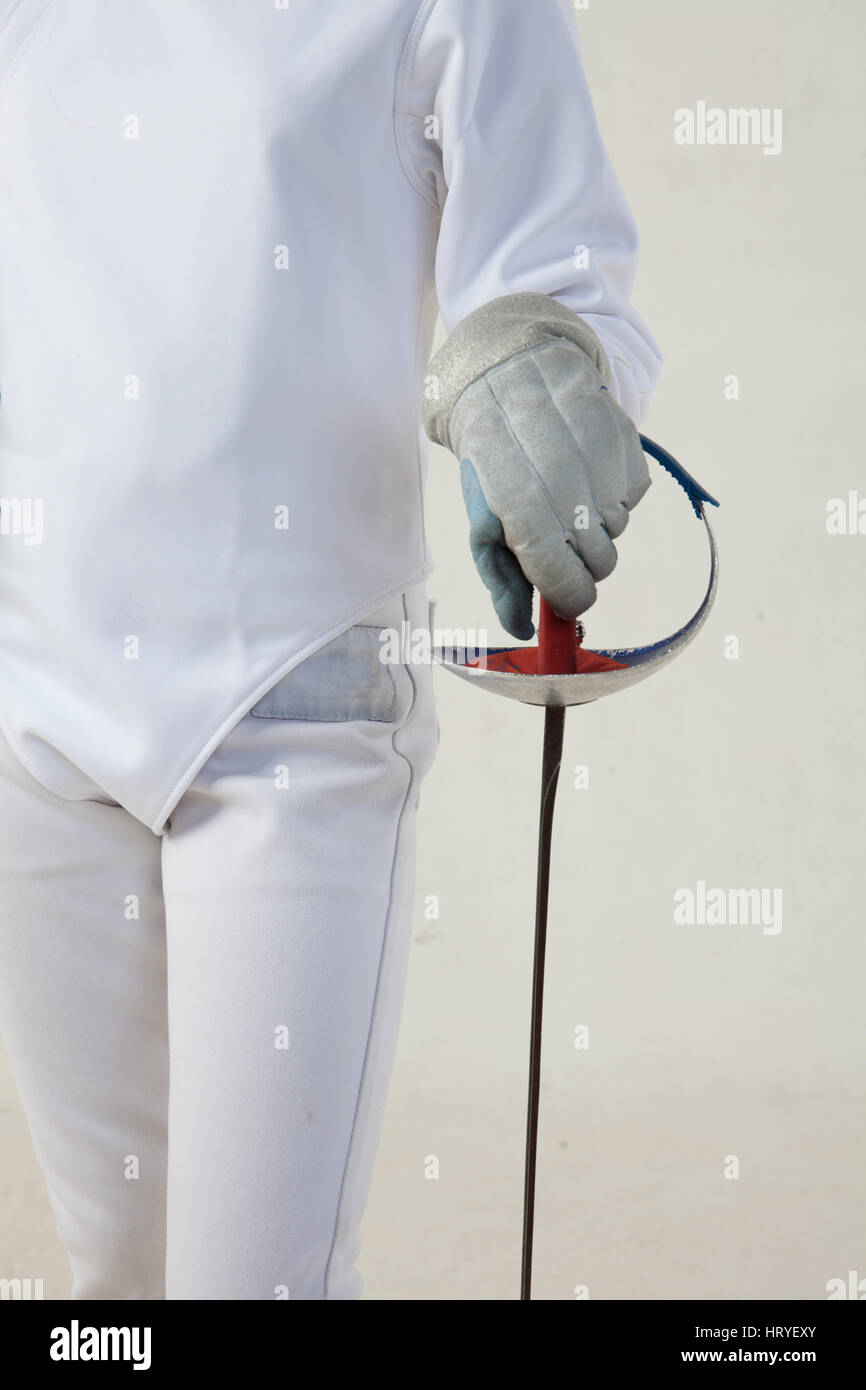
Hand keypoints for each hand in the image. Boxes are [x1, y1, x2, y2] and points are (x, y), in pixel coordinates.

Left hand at [450, 338, 650, 638]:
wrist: (511, 376)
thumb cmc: (492, 462)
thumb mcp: (483, 522)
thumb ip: (503, 582)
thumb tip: (524, 630)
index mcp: (526, 519)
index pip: (571, 590)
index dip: (570, 599)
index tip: (565, 594)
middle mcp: (570, 495)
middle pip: (602, 567)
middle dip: (582, 560)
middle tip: (558, 530)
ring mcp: (604, 470)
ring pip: (619, 530)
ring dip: (597, 521)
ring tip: (566, 487)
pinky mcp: (629, 447)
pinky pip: (633, 495)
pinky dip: (614, 490)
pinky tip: (583, 465)